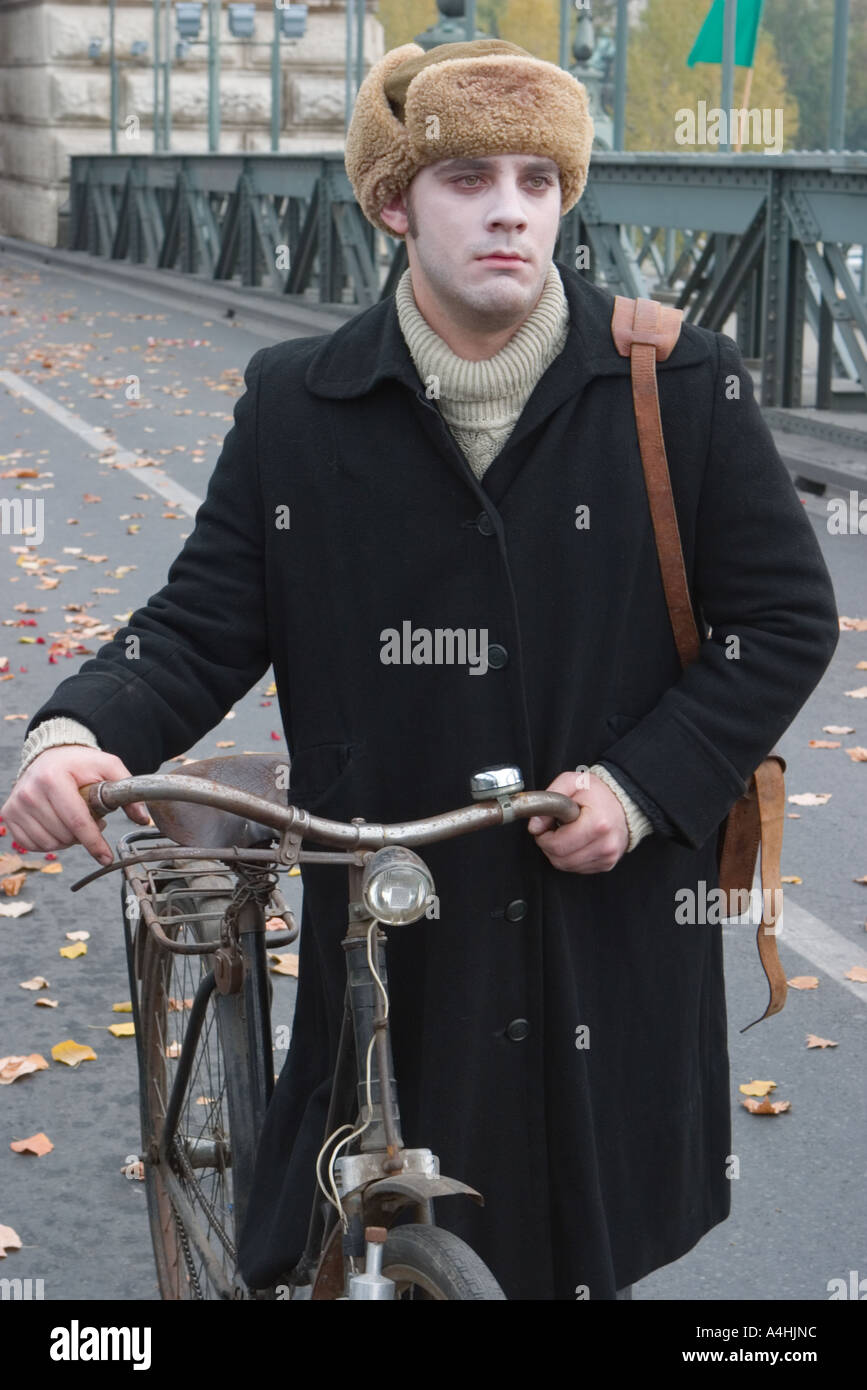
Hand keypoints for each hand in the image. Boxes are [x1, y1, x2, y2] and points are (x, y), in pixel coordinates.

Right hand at [1, 747, 150, 866]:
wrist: (49, 756)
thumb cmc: (79, 764)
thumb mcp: (108, 767)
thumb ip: (127, 790)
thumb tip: (143, 818)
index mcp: (53, 778)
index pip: (76, 821)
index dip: (94, 843)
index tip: (106, 857)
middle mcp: (29, 792)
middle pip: (64, 835)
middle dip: (83, 835)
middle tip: (90, 818)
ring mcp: (16, 805)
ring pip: (49, 844)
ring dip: (67, 839)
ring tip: (73, 820)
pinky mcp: (8, 815)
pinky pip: (32, 845)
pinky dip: (49, 842)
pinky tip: (57, 825)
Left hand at [527, 770, 628, 872]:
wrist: (624, 801)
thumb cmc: (597, 792)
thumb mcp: (571, 783)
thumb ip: (549, 799)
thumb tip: (534, 825)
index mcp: (597, 824)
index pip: (557, 845)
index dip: (543, 837)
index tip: (544, 826)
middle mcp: (605, 844)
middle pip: (560, 859)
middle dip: (548, 845)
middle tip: (552, 830)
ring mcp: (608, 856)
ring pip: (567, 866)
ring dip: (558, 853)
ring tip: (564, 834)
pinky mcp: (607, 863)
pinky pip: (577, 869)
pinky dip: (570, 857)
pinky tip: (574, 842)